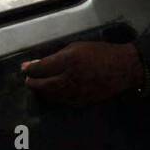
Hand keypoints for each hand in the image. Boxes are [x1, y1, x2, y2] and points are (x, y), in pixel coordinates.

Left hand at [21, 41, 144, 105]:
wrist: (124, 68)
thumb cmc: (100, 53)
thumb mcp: (77, 48)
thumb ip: (56, 56)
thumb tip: (36, 64)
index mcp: (68, 61)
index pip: (39, 69)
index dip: (29, 69)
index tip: (24, 68)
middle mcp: (69, 78)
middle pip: (42, 85)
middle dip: (32, 82)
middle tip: (29, 79)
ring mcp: (75, 92)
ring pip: (51, 95)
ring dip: (42, 91)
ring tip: (40, 86)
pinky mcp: (82, 101)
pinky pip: (62, 101)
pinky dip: (54, 97)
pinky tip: (54, 92)